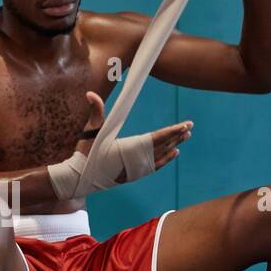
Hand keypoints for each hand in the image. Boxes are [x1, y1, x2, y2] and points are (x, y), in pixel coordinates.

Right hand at [76, 92, 190, 180]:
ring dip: (174, 145)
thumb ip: (95, 111)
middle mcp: (137, 161)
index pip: (157, 137)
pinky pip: (156, 166)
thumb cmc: (86, 153)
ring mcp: (137, 170)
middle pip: (163, 146)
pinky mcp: (135, 175)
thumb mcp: (90, 130)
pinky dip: (167, 159)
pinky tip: (175, 153)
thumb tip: (90, 93)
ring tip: (186, 136)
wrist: (81, 178)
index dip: (172, 131)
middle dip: (177, 135)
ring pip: (162, 155)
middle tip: (190, 126)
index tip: (185, 125)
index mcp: (130, 148)